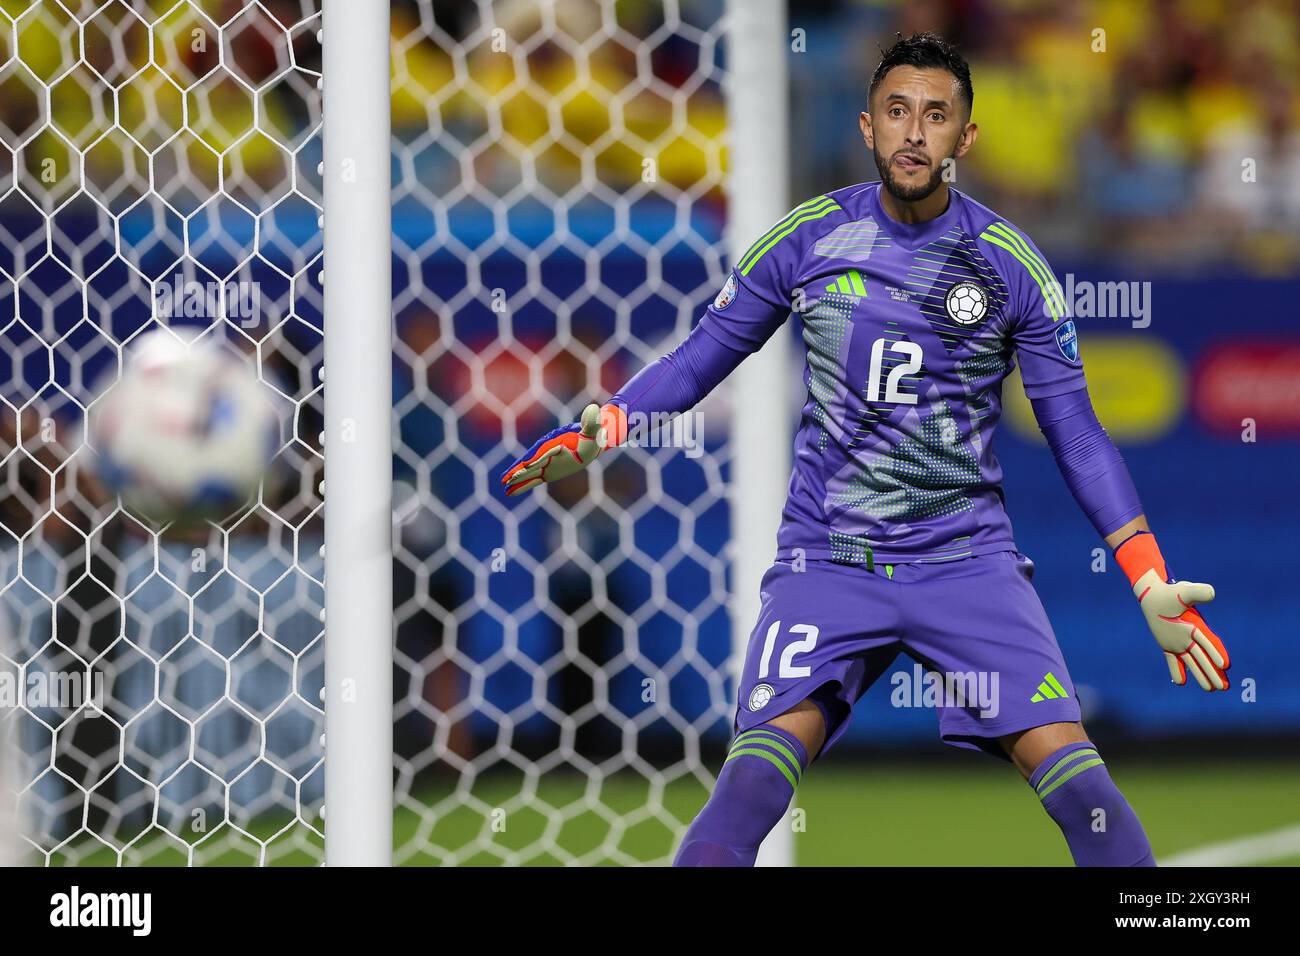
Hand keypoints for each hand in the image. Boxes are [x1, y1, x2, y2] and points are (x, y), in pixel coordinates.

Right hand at [500, 403, 605, 495]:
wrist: (590, 440)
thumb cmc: (593, 435)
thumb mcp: (594, 429)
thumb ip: (592, 422)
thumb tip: (593, 410)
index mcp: (557, 442)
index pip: (544, 451)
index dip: (536, 457)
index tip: (526, 464)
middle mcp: (548, 452)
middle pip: (531, 462)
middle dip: (519, 470)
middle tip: (506, 478)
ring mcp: (546, 462)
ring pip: (529, 471)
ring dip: (517, 478)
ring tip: (503, 487)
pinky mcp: (547, 470)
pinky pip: (533, 479)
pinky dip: (522, 485)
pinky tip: (510, 492)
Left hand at [1114, 532, 1229, 690]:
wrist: (1154, 595)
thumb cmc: (1171, 592)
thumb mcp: (1185, 591)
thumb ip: (1198, 592)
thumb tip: (1211, 594)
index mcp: (1197, 627)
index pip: (1208, 643)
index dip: (1216, 653)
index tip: (1225, 665)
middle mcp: (1190, 637)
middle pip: (1204, 658)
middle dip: (1213, 672)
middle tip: (1224, 687)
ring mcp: (1179, 642)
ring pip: (1192, 662)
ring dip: (1200, 675)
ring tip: (1211, 689)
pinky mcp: (1167, 645)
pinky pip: (1172, 660)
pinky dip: (1176, 670)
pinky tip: (1180, 682)